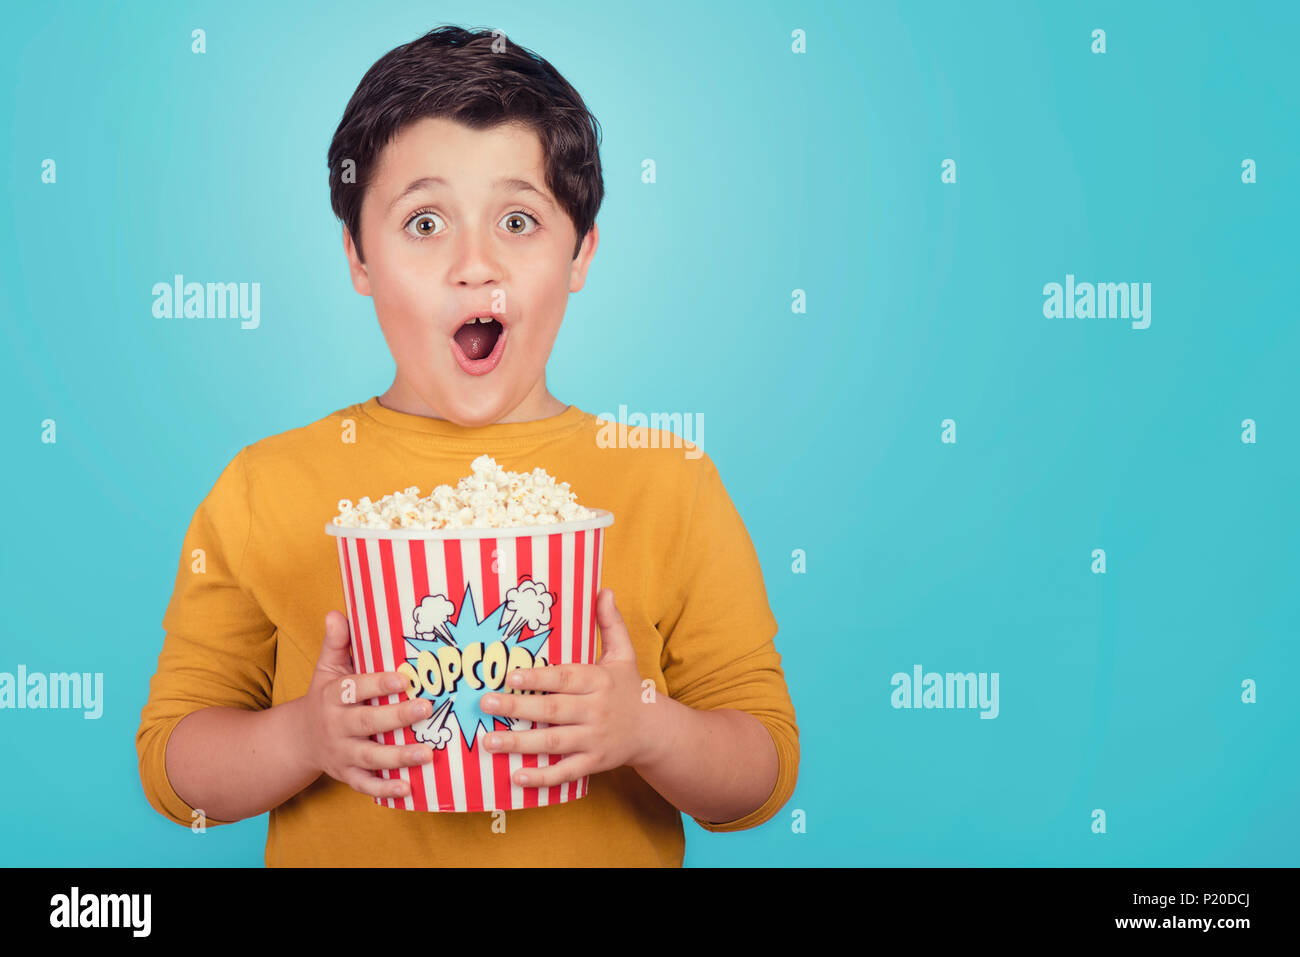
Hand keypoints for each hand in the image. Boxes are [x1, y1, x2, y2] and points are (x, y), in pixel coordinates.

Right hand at [296, 610, 435, 799]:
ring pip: (369, 757)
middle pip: (366, 723)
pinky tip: (409, 787)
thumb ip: (337, 642)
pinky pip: (365, 785)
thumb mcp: (327, 668)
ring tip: (428, 753)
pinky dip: (384, 789)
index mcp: (332, 696)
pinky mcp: (347, 775)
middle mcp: (336, 726)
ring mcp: (341, 753)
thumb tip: (337, 612)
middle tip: (426, 708)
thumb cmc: (325, 697)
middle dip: (396, 717)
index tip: (404, 678)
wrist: (299, 740)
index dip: (378, 684)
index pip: (354, 689)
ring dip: (398, 757)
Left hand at [479, 588, 652, 787]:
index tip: (511, 675)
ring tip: (489, 741)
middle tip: (485, 703)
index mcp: (599, 681)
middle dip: (518, 708)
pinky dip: (542, 777)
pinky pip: (566, 772)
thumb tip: (604, 589)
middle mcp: (596, 710)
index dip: (539, 678)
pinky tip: (516, 776)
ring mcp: (594, 739)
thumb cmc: (629, 688)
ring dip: (520, 743)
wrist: (654, 731)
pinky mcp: (593, 763)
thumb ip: (610, 624)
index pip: (565, 678)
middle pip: (554, 710)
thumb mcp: (624, 654)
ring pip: (554, 743)